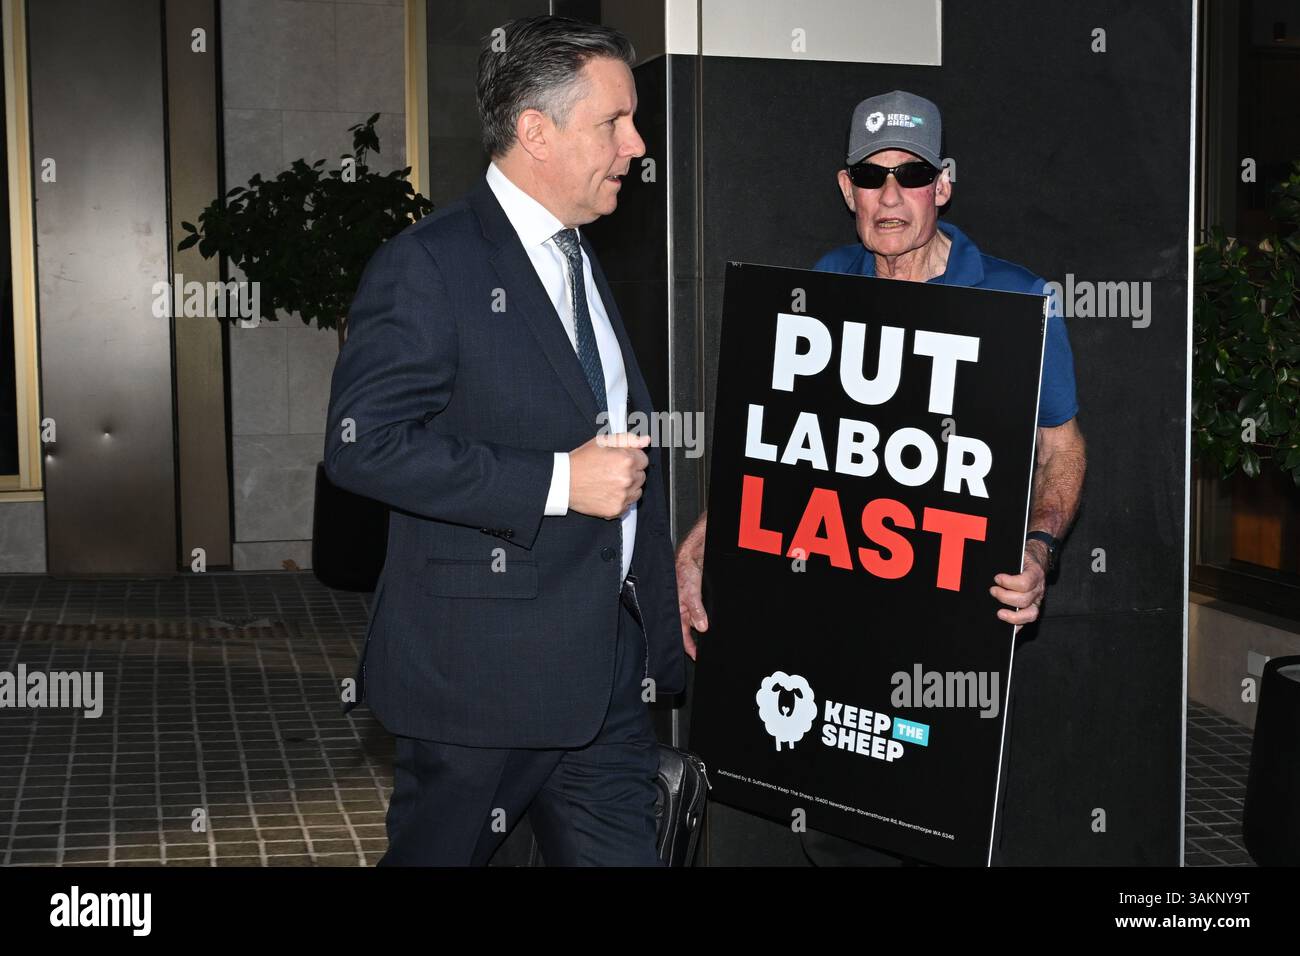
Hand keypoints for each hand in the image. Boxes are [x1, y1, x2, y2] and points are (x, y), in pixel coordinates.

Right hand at [568, 432, 649, 518]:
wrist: (563, 482)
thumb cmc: (581, 461)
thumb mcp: (602, 442)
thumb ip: (627, 439)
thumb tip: (645, 440)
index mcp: (626, 460)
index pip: (643, 459)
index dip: (631, 458)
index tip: (620, 460)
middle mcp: (627, 479)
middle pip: (641, 476)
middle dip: (631, 473)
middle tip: (612, 471)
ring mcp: (623, 496)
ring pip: (637, 491)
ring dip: (628, 487)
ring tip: (610, 483)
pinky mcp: (616, 509)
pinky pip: (628, 505)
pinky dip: (621, 500)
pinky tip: (607, 493)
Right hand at [675, 512, 708, 658]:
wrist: (694, 551)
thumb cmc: (685, 567)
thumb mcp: (691, 590)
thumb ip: (696, 609)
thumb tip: (701, 627)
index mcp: (677, 608)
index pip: (682, 634)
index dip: (689, 647)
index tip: (697, 656)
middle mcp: (684, 607)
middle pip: (690, 630)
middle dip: (697, 640)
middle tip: (705, 650)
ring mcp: (692, 603)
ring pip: (699, 621)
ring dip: (704, 627)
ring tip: (711, 636)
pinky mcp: (700, 597)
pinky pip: (704, 611)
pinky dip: (708, 617)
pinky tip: (713, 619)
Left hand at [989, 541, 1047, 634]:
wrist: (1036, 559)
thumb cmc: (1023, 557)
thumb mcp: (1018, 554)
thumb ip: (1008, 560)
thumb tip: (988, 566)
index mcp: (1035, 573)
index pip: (1025, 582)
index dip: (1009, 582)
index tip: (997, 579)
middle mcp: (1038, 589)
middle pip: (1025, 599)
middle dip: (1005, 597)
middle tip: (993, 591)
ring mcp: (1037, 600)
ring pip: (1029, 614)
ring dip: (1012, 615)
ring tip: (999, 613)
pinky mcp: (1033, 608)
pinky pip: (1028, 621)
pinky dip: (1018, 625)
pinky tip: (1006, 625)